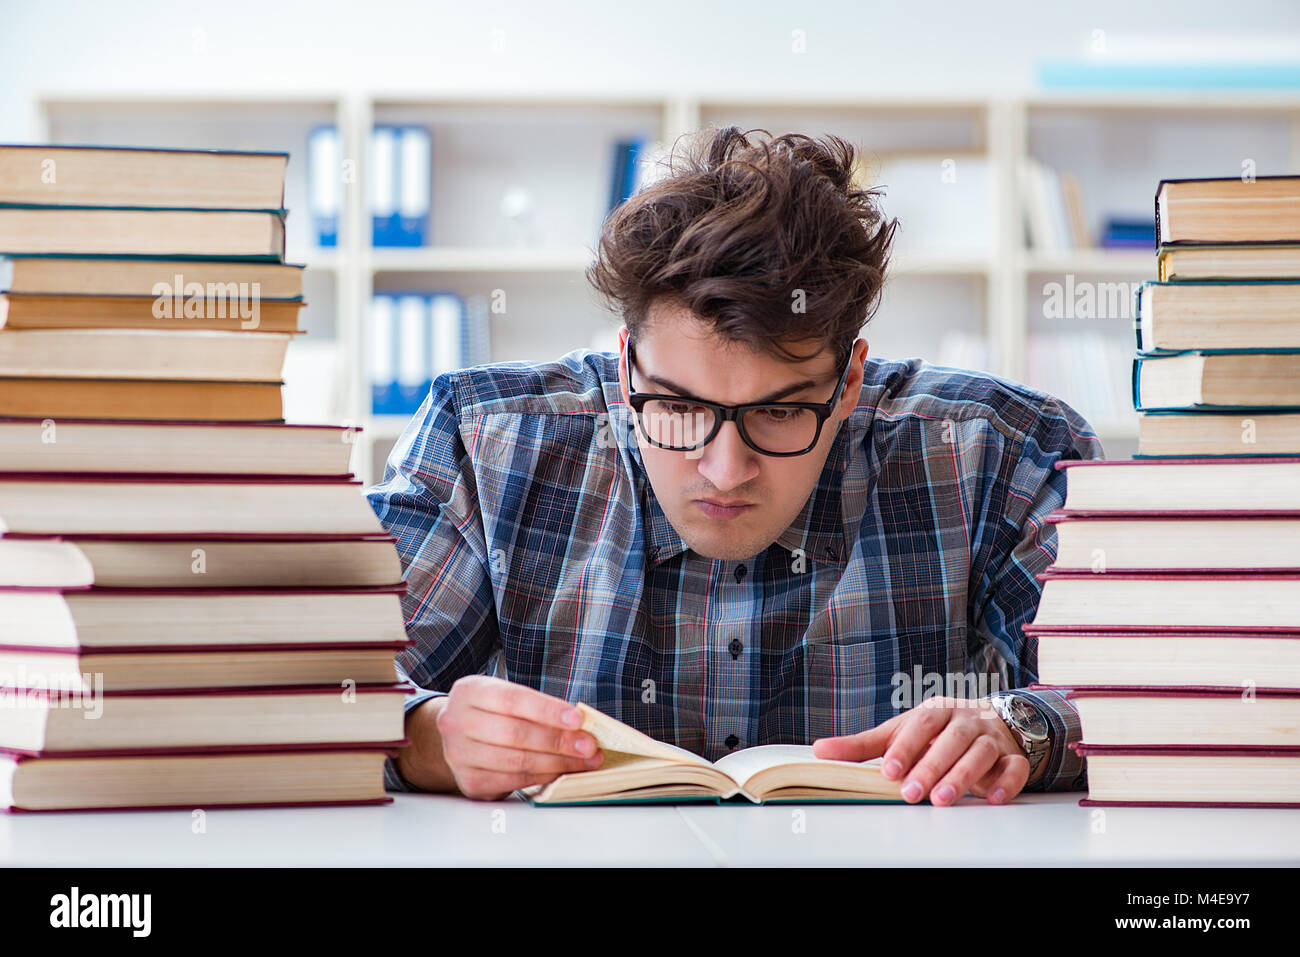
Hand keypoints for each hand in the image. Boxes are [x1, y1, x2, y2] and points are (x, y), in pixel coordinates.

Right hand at [434, 675, 603, 799]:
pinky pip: (513, 781)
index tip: (578, 719)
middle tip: (589, 745)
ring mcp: (459, 754)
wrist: (458, 736)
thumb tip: (580, 724)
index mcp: (470, 691)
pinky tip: (561, 771)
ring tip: (584, 761)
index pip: (513, 699)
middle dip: (558, 741)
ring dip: (557, 762)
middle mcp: (457, 721)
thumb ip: (537, 707)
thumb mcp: (506, 697)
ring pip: (516, 761)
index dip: (547, 710)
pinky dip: (542, 777)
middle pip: (515, 733)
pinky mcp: (469, 781)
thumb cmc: (492, 713)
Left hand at [812, 696, 1030, 805]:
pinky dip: (1006, 782)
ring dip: (963, 775)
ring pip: (981, 752)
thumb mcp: (900, 733)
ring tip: (942, 800)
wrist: (990, 722)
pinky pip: (1015, 767)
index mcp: (935, 711)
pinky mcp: (1012, 757)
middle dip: (931, 766)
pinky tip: (992, 799)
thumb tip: (819, 750)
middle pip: (951, 738)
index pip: (920, 724)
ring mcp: (991, 737)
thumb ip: (863, 745)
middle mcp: (965, 719)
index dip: (905, 746)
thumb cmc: (936, 732)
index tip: (888, 771)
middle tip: (911, 793)